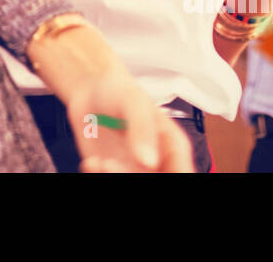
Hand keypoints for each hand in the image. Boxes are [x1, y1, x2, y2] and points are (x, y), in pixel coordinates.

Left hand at [64, 64, 194, 172]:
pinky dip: (99, 175)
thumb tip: (149, 162)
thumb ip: (142, 128)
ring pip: (131, 183)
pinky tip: (92, 161)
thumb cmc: (119, 91)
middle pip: (159, 181)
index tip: (148, 168)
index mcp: (174, 148)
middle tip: (113, 165)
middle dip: (135, 176)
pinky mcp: (112, 172)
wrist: (89, 91)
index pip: (183, 173)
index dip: (174, 177)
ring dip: (115, 176)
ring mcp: (134, 170)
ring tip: (102, 162)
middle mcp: (157, 164)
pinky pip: (107, 180)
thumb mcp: (133, 101)